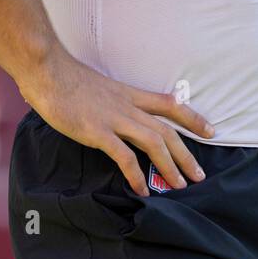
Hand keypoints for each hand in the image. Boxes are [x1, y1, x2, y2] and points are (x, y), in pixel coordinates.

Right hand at [20, 42, 214, 195]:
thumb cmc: (65, 77)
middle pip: (167, 130)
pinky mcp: (97, 131)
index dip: (193, 118)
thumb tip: (106, 111)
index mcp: (129, 93)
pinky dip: (136, 174)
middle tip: (199, 174)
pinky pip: (124, 156)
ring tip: (179, 185)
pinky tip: (142, 189)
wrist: (47, 70)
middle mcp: (127, 106)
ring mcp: (113, 118)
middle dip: (186, 153)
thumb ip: (107, 100)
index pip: (170, 104)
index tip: (210, 130)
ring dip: (169, 166)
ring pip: (153, 142)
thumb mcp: (97, 86)